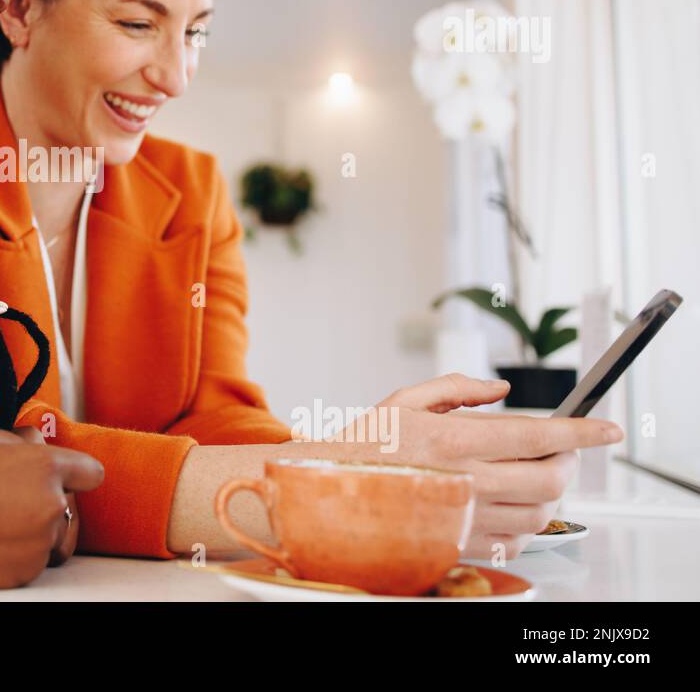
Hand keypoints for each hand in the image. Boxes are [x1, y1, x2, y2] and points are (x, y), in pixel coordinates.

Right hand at [0, 420, 102, 592]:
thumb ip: (17, 437)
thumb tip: (33, 443)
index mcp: (44, 468)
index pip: (90, 472)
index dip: (77, 472)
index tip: (65, 476)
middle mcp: (50, 508)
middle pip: (70, 504)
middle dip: (48, 497)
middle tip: (10, 494)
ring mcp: (38, 545)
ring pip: (53, 534)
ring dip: (35, 526)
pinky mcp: (23, 574)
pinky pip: (32, 559)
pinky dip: (16, 550)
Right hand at [343, 374, 622, 559]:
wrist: (325, 494)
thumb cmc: (361, 447)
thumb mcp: (402, 401)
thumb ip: (456, 388)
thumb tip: (501, 389)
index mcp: (454, 439)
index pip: (539, 435)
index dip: (582, 432)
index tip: (608, 429)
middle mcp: (465, 481)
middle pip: (550, 480)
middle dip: (567, 463)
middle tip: (559, 450)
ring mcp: (464, 518)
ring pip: (539, 513)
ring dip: (547, 493)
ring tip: (528, 475)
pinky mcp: (459, 545)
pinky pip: (514, 540)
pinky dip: (522, 522)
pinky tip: (502, 503)